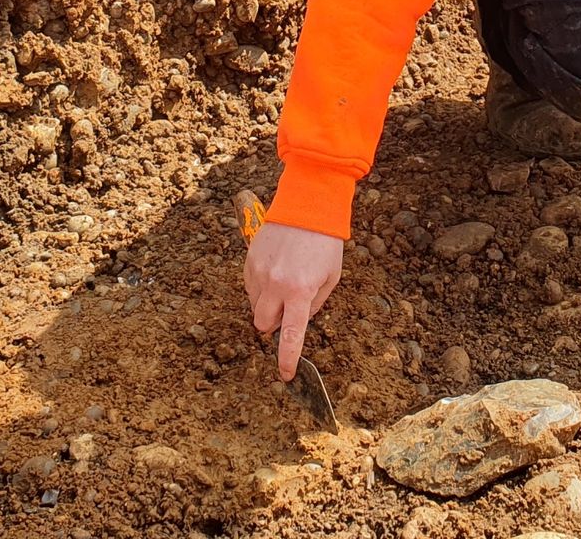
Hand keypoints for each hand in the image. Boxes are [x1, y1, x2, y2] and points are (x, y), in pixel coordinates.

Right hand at [243, 220, 343, 379]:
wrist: (307, 206)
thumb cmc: (325, 243)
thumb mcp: (331, 277)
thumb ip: (315, 304)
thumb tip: (299, 321)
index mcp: (301, 292)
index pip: (291, 336)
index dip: (287, 359)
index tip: (286, 375)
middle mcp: (276, 285)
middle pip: (263, 325)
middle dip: (274, 324)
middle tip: (289, 308)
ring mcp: (259, 273)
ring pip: (255, 307)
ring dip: (267, 305)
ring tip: (284, 282)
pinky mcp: (249, 261)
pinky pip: (249, 288)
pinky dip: (260, 288)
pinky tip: (274, 271)